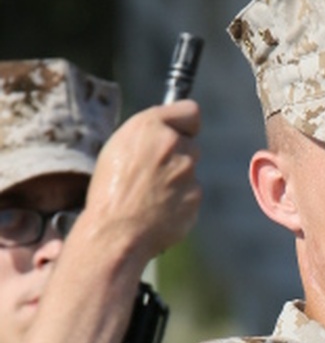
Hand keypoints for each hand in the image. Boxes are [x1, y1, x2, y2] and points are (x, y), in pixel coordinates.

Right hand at [79, 100, 201, 268]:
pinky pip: (192, 195)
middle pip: (191, 145)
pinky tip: (159, 210)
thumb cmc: (111, 189)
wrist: (116, 231)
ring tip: (151, 195)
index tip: (181, 132)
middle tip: (153, 174)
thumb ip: (150, 134)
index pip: (190, 111)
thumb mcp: (119, 147)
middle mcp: (173, 144)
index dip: (185, 124)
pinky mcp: (196, 197)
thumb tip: (174, 131)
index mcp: (150, 126)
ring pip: (190, 171)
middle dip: (178, 156)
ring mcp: (188, 172)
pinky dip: (180, 202)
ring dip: (178, 180)